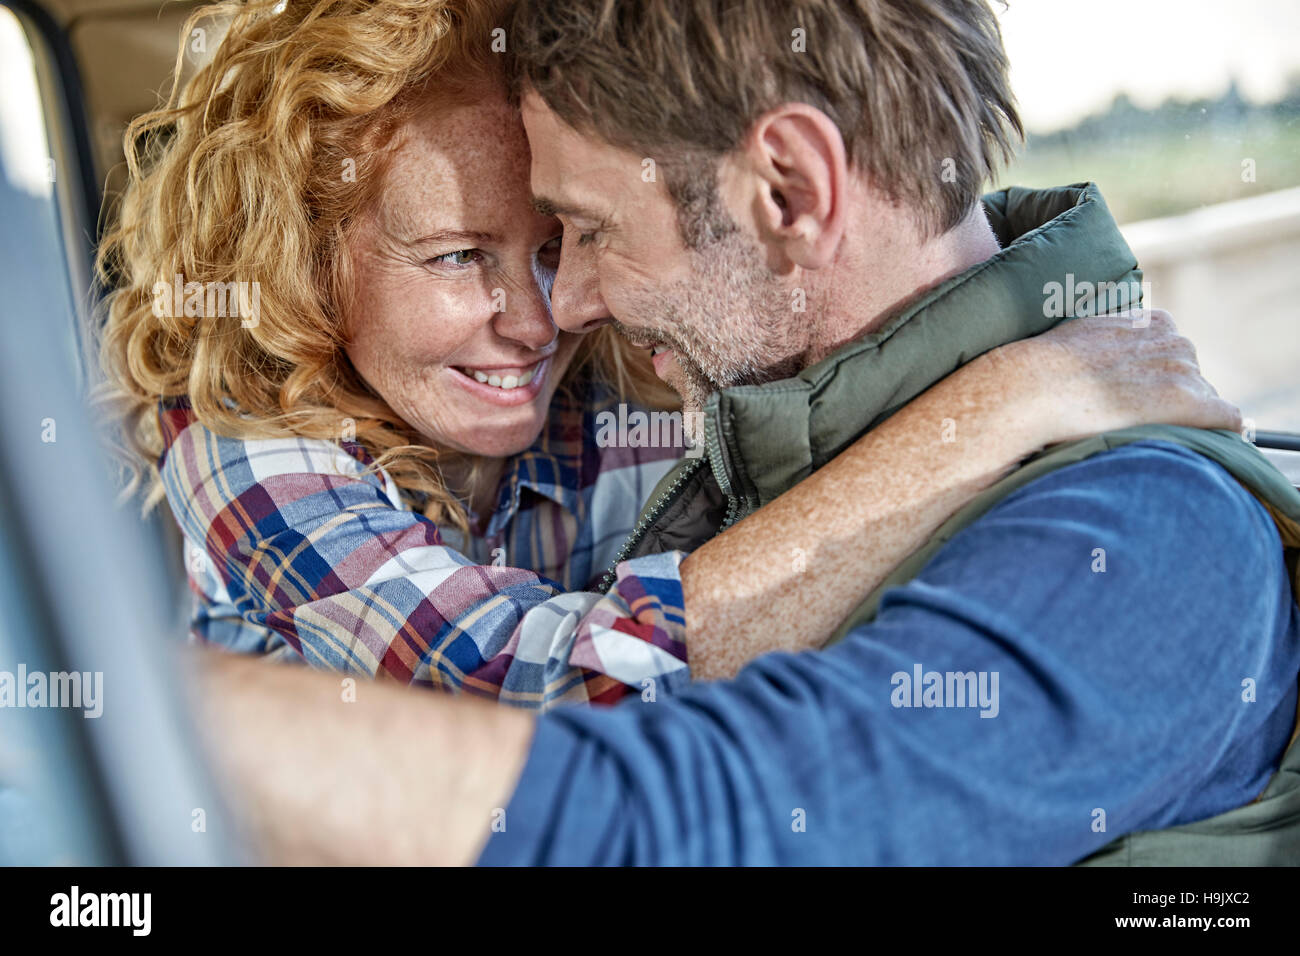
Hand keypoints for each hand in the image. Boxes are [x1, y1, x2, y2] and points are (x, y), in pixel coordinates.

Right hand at [993, 309, 1241, 448]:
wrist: (1036, 386)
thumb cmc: (1046, 367)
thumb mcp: (1082, 336)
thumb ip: (1108, 342)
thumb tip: (1102, 361)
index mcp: (1154, 323)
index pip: (1175, 355)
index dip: (1157, 381)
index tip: (1137, 399)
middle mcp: (1176, 342)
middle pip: (1192, 378)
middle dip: (1172, 398)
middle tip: (1137, 421)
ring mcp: (1184, 372)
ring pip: (1204, 400)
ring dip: (1184, 418)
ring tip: (1147, 433)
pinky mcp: (1190, 403)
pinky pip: (1227, 418)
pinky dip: (1222, 431)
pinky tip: (1210, 444)